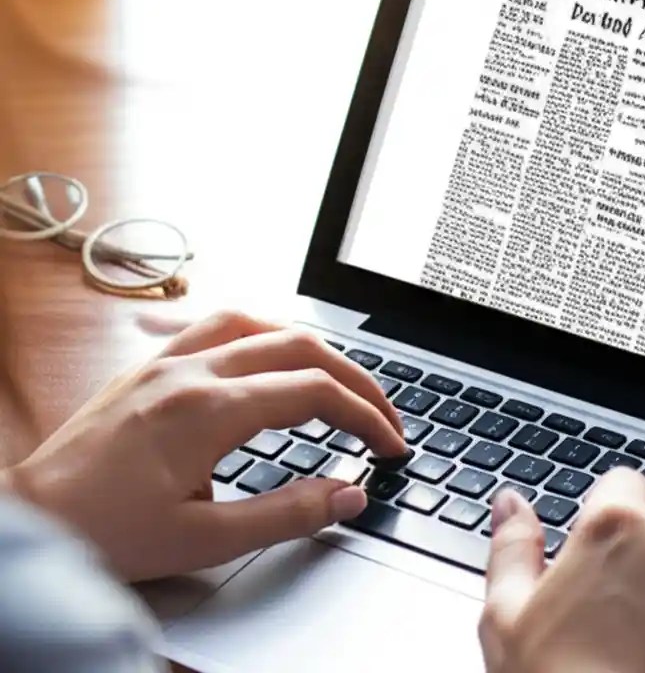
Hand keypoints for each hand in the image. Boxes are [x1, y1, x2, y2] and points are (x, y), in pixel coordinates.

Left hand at [1, 311, 406, 581]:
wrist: (28, 521)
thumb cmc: (104, 532)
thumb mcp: (206, 540)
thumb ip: (287, 513)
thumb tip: (349, 493)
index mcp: (208, 410)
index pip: (315, 393)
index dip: (367, 418)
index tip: (390, 447)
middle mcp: (189, 373)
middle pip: (299, 346)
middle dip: (355, 379)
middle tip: (382, 417)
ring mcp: (165, 364)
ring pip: (258, 322)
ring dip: (311, 347)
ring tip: (339, 381)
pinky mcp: (147, 369)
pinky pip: (214, 325)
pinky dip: (259, 333)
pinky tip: (269, 354)